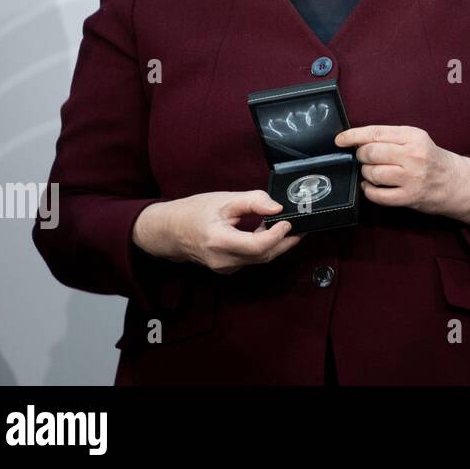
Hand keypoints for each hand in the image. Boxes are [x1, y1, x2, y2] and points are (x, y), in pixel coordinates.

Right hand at [132, 190, 302, 274]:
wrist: (169, 231)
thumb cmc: (193, 213)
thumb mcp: (224, 200)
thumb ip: (253, 201)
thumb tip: (277, 207)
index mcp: (219, 241)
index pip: (257, 246)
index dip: (277, 235)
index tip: (288, 221)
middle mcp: (222, 260)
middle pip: (263, 256)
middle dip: (285, 242)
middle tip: (300, 227)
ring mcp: (224, 268)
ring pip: (260, 260)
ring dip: (277, 245)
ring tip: (288, 228)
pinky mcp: (227, 268)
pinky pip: (252, 260)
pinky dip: (264, 248)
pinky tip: (269, 234)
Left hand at [335, 125, 469, 223]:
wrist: (457, 182)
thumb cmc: (433, 159)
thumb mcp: (418, 140)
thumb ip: (392, 138)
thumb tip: (358, 141)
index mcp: (414, 136)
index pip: (376, 133)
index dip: (353, 136)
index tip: (340, 140)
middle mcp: (413, 155)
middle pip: (370, 153)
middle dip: (361, 156)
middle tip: (365, 158)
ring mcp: (411, 178)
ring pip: (372, 173)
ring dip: (366, 174)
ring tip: (373, 173)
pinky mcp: (409, 197)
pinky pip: (377, 194)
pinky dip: (369, 190)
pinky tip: (372, 186)